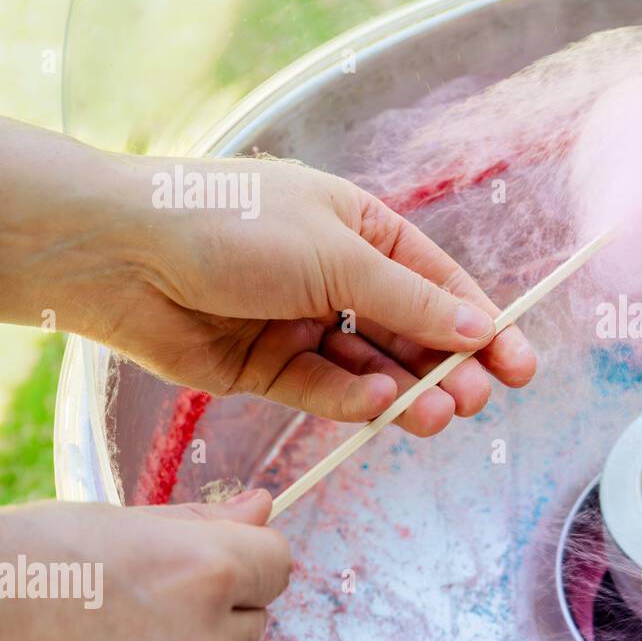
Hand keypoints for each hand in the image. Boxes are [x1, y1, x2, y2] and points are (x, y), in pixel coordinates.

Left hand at [0, 120, 535, 434]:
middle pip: (412, 332)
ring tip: (438, 414)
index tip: (520, 366)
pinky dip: (353, 399)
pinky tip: (377, 404)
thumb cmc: (231, 225)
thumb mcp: (337, 256)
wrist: (121, 255)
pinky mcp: (268, 368)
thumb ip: (410, 301)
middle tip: (477, 400)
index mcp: (361, 231)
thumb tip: (479, 328)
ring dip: (409, 391)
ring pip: (374, 368)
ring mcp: (304, 324)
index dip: (483, 325)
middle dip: (449, 367)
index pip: (439, 283)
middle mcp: (338, 278)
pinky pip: (325, 390)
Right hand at [0, 490, 288, 640]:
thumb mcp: (113, 523)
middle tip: (147, 601)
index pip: (277, 565)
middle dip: (217, 611)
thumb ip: (201, 524)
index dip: (246, 560)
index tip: (218, 560)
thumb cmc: (20, 567)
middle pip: (251, 622)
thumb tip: (261, 509)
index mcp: (206, 573)